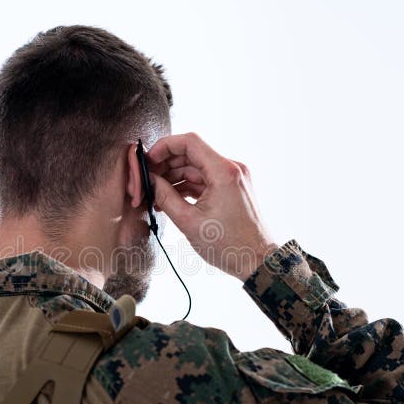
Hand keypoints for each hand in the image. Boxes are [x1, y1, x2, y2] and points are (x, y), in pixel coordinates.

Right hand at [146, 132, 276, 280]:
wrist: (256, 261)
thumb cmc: (229, 245)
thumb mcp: (189, 222)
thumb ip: (165, 197)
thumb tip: (149, 182)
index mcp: (224, 171)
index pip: (189, 142)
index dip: (164, 147)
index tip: (148, 160)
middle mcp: (231, 169)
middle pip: (191, 154)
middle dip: (166, 164)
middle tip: (147, 180)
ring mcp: (232, 178)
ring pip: (196, 167)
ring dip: (174, 177)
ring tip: (155, 194)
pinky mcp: (231, 189)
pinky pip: (204, 180)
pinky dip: (186, 186)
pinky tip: (169, 199)